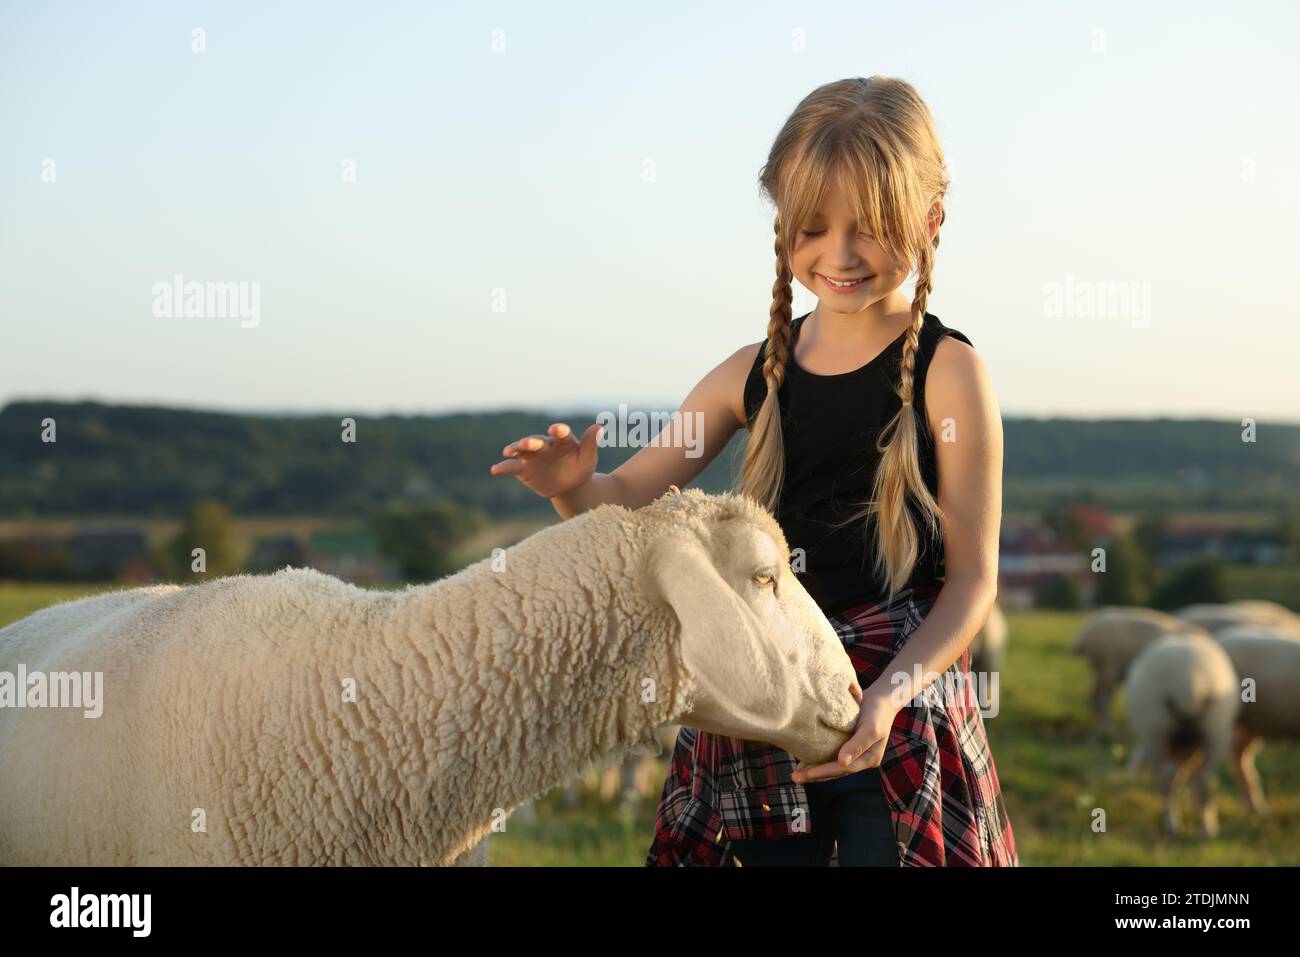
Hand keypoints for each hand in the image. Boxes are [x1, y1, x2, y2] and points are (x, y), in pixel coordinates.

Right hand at [488, 422, 602, 499]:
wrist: (569, 487)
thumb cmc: (580, 469)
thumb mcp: (588, 459)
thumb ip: (591, 444)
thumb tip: (599, 427)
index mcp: (562, 441)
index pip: (560, 433)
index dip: (558, 431)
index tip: (556, 430)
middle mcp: (545, 445)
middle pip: (538, 441)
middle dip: (532, 441)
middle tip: (528, 443)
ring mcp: (532, 456)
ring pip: (522, 450)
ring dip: (516, 448)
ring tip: (509, 451)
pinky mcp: (524, 469)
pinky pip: (512, 467)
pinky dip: (503, 467)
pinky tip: (495, 469)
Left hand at [791, 683, 898, 783]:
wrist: (882, 699)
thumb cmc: (878, 712)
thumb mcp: (870, 728)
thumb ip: (857, 744)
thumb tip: (843, 762)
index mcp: (869, 759)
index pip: (844, 769)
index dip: (825, 772)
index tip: (807, 774)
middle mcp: (860, 759)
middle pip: (835, 771)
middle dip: (815, 775)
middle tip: (795, 778)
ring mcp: (853, 753)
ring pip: (831, 765)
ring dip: (814, 770)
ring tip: (796, 774)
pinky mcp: (846, 745)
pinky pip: (831, 755)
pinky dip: (818, 758)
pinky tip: (804, 760)